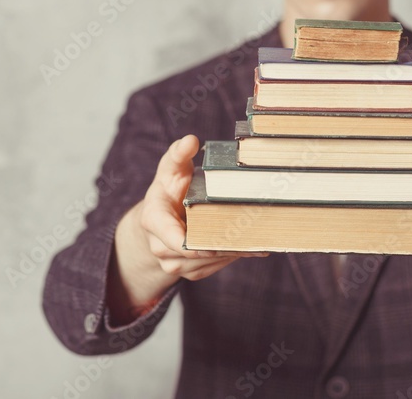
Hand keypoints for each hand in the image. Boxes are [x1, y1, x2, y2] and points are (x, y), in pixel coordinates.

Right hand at [107, 134, 267, 322]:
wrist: (160, 218)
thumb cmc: (168, 188)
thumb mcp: (170, 168)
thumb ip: (179, 154)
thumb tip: (191, 140)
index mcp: (153, 220)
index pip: (173, 238)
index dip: (195, 243)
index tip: (218, 239)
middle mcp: (159, 247)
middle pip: (195, 253)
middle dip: (223, 244)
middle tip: (252, 235)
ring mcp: (173, 263)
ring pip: (207, 263)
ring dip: (231, 252)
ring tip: (258, 240)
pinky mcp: (188, 271)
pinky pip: (213, 268)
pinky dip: (232, 257)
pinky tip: (251, 246)